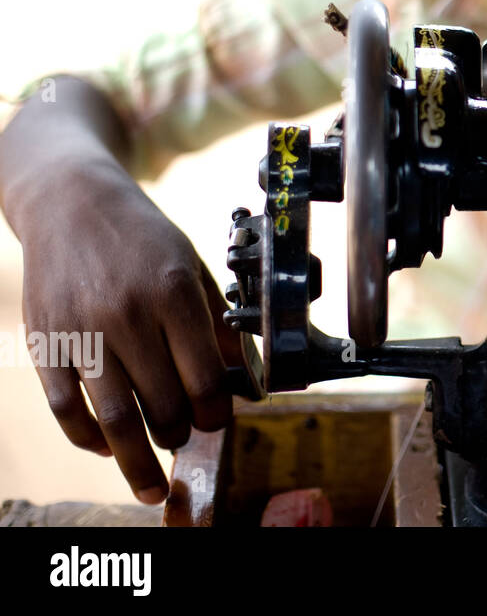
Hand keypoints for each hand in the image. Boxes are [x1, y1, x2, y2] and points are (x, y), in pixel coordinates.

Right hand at [17, 160, 245, 502]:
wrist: (72, 204)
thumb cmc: (143, 237)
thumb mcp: (191, 265)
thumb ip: (215, 321)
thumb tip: (240, 378)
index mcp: (172, 292)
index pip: (204, 375)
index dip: (217, 411)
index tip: (219, 422)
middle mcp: (126, 314)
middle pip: (161, 403)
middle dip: (180, 434)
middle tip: (187, 440)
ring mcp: (81, 331)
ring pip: (114, 417)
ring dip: (136, 460)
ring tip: (152, 484)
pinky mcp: (44, 343)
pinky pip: (66, 410)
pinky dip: (88, 440)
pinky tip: (108, 448)